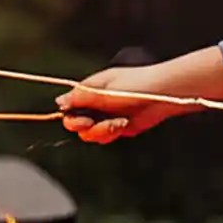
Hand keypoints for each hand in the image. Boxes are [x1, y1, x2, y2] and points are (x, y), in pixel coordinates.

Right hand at [57, 47, 222, 142]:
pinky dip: (112, 133)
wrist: (163, 93)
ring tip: (118, 122)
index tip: (80, 118)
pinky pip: (105, 137)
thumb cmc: (136, 84)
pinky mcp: (117, 127)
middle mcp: (95, 104)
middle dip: (85, 126)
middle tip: (93, 123)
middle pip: (75, 124)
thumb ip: (81, 97)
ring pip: (89, 134)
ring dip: (101, 131)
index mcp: (89, 90)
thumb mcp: (104, 89)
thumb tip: (59, 102)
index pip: (68, 106)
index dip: (70, 115)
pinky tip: (125, 124)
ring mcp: (106, 116)